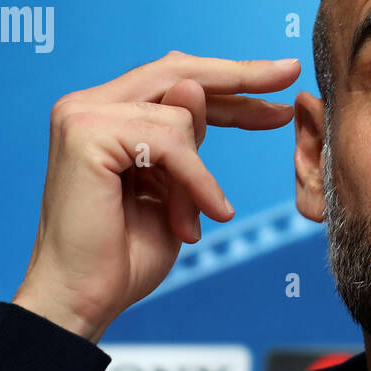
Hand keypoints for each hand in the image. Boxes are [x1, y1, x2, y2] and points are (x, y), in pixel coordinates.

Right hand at [11, 51, 299, 341]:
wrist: (83, 299)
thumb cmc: (123, 256)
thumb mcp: (174, 191)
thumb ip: (186, 144)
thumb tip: (198, 92)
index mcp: (107, 116)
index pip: (175, 82)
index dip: (230, 83)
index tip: (281, 85)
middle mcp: (89, 106)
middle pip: (177, 72)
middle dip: (239, 76)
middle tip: (288, 74)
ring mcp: (83, 115)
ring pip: (180, 117)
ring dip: (199, 177)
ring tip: (194, 220)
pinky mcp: (86, 133)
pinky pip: (170, 141)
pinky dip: (195, 180)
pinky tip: (201, 217)